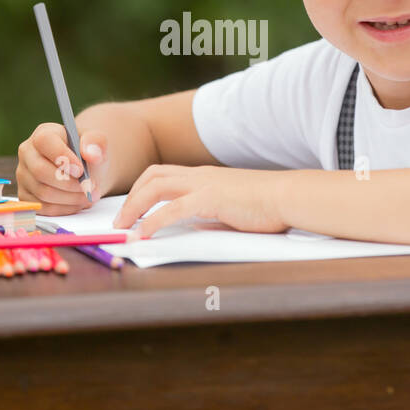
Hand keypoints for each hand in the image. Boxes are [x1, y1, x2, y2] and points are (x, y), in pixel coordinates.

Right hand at [15, 123, 109, 215]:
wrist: (83, 172)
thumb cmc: (86, 155)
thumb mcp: (96, 143)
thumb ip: (96, 142)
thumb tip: (91, 154)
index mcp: (43, 134)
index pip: (44, 142)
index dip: (62, 157)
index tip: (81, 171)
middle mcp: (28, 153)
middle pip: (40, 171)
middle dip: (69, 184)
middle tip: (89, 188)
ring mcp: (24, 176)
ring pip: (43, 193)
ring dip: (71, 198)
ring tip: (88, 195)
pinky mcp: (25, 196)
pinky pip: (43, 208)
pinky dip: (65, 209)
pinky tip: (77, 202)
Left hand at [110, 164, 289, 237]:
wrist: (289, 196)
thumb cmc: (268, 205)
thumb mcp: (232, 208)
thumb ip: (211, 214)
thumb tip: (193, 227)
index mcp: (205, 176)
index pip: (163, 174)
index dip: (142, 189)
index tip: (131, 208)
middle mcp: (200, 175)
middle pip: (152, 176)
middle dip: (131, 197)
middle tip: (119, 220)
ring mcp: (205, 184)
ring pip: (155, 188)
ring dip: (133, 208)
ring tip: (122, 228)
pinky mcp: (211, 199)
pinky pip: (172, 210)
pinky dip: (152, 221)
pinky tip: (142, 235)